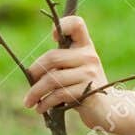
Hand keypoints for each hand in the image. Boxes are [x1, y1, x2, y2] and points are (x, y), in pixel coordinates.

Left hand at [23, 14, 112, 128]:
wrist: (106, 109)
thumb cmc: (83, 87)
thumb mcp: (74, 69)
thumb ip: (59, 63)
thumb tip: (30, 72)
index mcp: (85, 46)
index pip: (77, 24)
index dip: (63, 25)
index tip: (53, 38)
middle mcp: (89, 56)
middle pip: (53, 58)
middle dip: (34, 72)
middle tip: (28, 82)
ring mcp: (90, 73)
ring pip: (52, 79)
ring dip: (36, 92)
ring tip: (29, 102)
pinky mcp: (89, 91)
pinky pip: (59, 94)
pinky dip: (45, 103)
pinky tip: (40, 108)